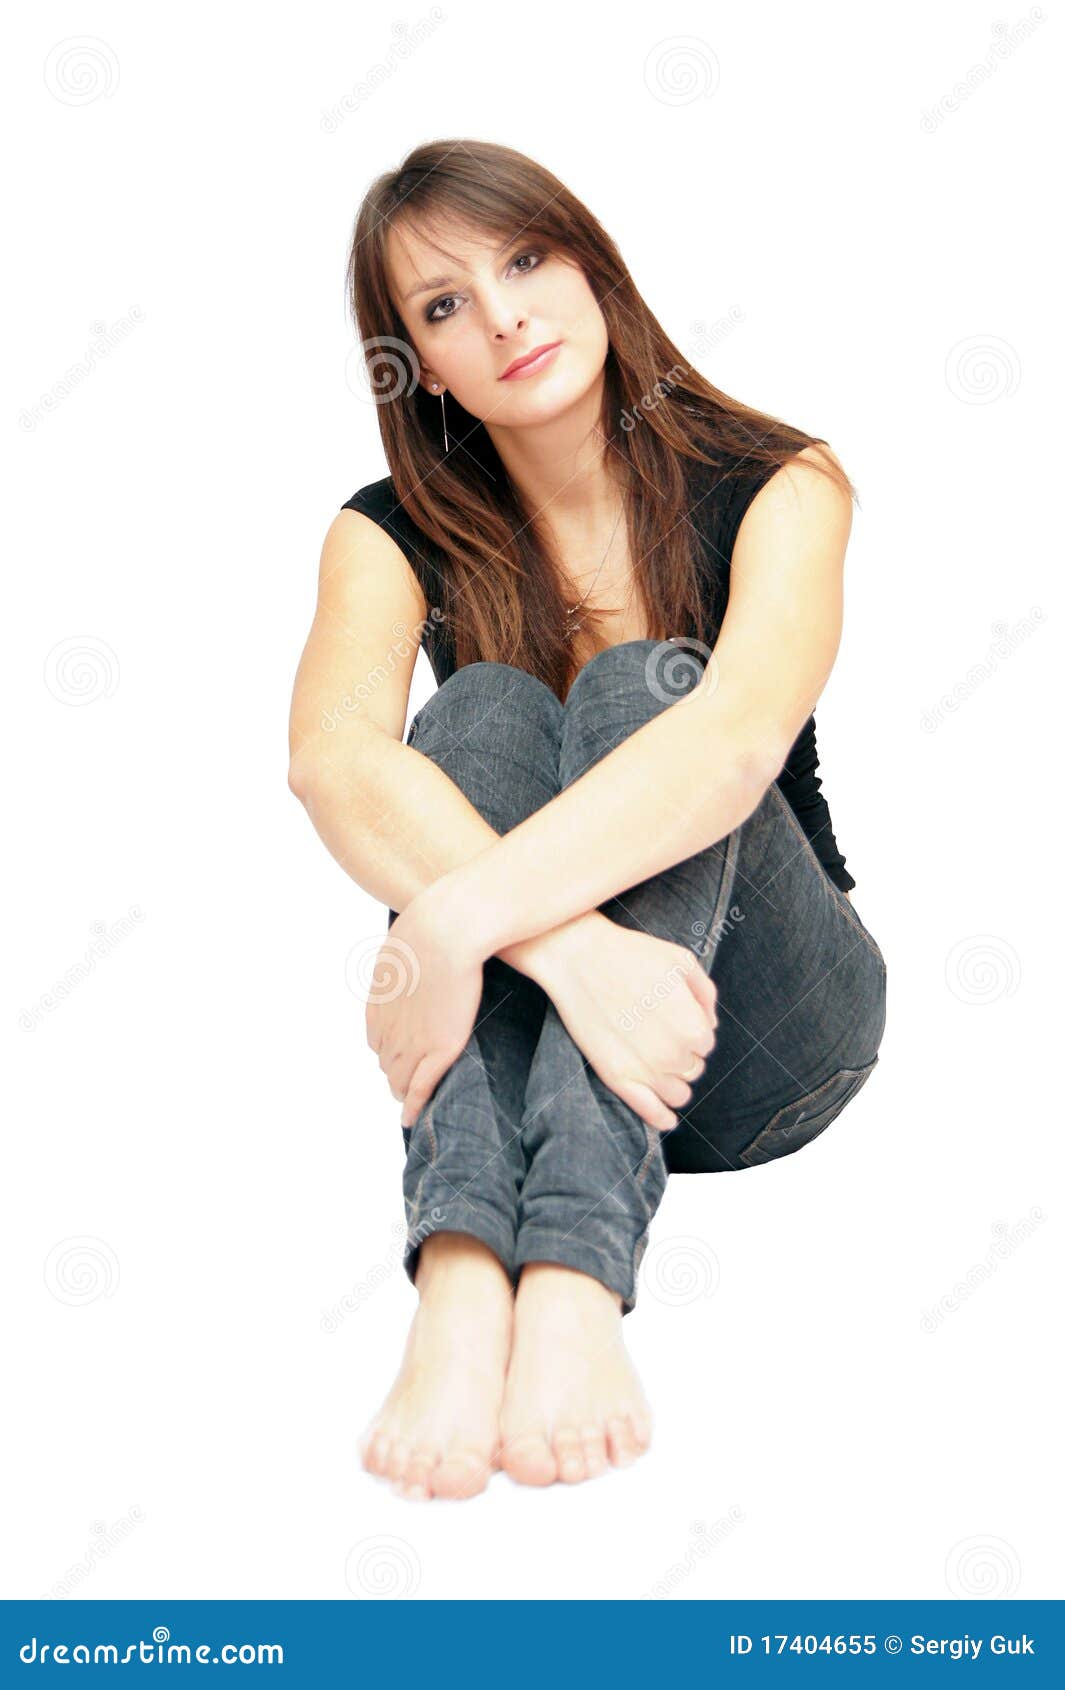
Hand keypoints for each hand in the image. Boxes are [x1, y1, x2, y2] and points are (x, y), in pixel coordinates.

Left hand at [364, 891, 485, 1127]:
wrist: (446, 930)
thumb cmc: (434, 926)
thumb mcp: (408, 940)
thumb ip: (409, 955)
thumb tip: (418, 944)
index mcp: (381, 1003)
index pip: (377, 1038)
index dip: (388, 1049)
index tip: (397, 1054)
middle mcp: (389, 1026)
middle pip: (386, 1061)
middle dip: (394, 1072)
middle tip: (406, 1082)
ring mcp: (412, 1040)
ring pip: (399, 1078)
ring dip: (403, 1089)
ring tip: (410, 1100)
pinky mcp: (439, 1050)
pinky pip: (421, 1088)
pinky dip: (415, 1106)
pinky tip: (411, 1119)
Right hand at [526, 912, 718, 1131]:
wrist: (578, 957)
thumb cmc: (629, 954)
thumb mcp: (681, 960)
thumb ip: (706, 994)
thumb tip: (710, 1023)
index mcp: (693, 1027)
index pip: (706, 1043)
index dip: (692, 1029)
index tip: (673, 1016)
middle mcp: (673, 1055)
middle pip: (692, 1068)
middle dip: (682, 1053)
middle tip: (659, 1031)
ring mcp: (644, 1071)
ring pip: (678, 1093)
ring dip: (673, 1080)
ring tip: (656, 1059)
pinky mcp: (617, 1078)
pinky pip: (651, 1112)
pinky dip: (662, 1118)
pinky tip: (666, 1119)